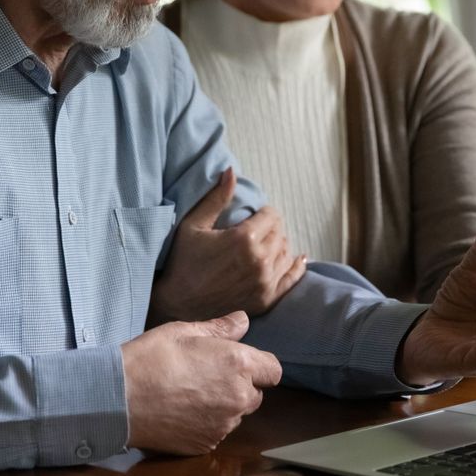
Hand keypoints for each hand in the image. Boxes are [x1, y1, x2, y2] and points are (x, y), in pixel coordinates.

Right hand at [122, 311, 282, 454]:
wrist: (118, 398)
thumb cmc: (150, 358)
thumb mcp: (184, 332)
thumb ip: (220, 328)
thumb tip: (243, 320)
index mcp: (238, 364)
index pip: (273, 370)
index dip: (259, 365)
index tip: (239, 362)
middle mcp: (238, 397)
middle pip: (256, 394)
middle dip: (240, 385)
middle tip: (208, 375)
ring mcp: (223, 424)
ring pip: (236, 414)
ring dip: (223, 405)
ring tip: (191, 392)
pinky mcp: (207, 443)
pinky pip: (217, 431)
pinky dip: (206, 423)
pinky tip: (182, 410)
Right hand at [151, 169, 306, 322]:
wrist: (178, 305)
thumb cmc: (182, 262)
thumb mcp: (193, 225)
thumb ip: (216, 198)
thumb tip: (231, 171)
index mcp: (243, 239)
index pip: (272, 216)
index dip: (264, 212)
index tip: (254, 215)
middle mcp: (259, 261)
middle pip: (280, 233)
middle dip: (270, 228)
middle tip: (257, 230)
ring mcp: (265, 282)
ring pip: (286, 253)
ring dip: (279, 245)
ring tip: (266, 244)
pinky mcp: (266, 300)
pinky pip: (292, 279)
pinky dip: (296, 267)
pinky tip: (298, 259)